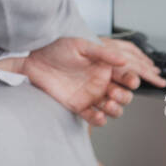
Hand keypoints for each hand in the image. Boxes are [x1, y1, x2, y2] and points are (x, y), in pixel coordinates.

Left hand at [2, 35, 164, 126]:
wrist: (34, 58)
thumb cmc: (57, 48)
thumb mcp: (81, 46)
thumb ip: (102, 53)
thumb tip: (123, 60)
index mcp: (105, 68)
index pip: (127, 77)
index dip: (132, 81)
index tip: (132, 81)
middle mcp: (101, 83)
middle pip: (124, 96)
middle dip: (124, 97)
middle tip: (114, 93)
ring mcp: (91, 95)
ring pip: (112, 109)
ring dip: (115, 110)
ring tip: (108, 104)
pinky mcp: (78, 105)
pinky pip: (93, 117)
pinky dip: (98, 119)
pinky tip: (98, 115)